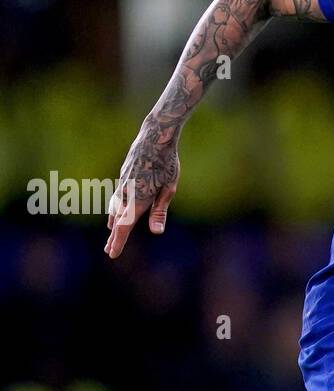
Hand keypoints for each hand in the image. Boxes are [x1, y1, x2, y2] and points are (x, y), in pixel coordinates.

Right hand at [104, 117, 180, 258]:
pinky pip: (117, 195)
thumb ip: (160, 211)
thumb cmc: (166, 163)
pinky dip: (115, 205)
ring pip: (115, 206)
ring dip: (113, 220)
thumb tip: (156, 232)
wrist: (154, 136)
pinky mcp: (123, 175)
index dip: (118, 242)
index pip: (124, 226)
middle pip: (117, 219)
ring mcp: (122, 183)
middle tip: (109, 250)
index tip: (111, 254)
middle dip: (114, 236)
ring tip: (110, 230)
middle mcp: (126, 193)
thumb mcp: (168, 189)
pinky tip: (115, 207)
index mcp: (138, 199)